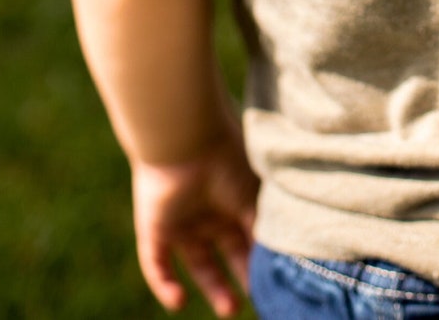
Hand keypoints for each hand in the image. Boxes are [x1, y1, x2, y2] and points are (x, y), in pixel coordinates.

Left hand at [132, 116, 258, 316]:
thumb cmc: (229, 160)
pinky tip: (179, 300)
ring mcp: (183, 220)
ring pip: (197, 263)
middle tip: (255, 301)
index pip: (252, 237)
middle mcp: (212, 210)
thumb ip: (264, 232)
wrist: (186, 137)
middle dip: (241, 278)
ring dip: (212, 288)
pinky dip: (165, 285)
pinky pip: (156, 264)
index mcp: (237, 198)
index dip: (262, 261)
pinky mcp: (154, 228)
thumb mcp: (255, 199)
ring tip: (229, 309)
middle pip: (227, 253)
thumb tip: (284, 264)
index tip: (277, 283)